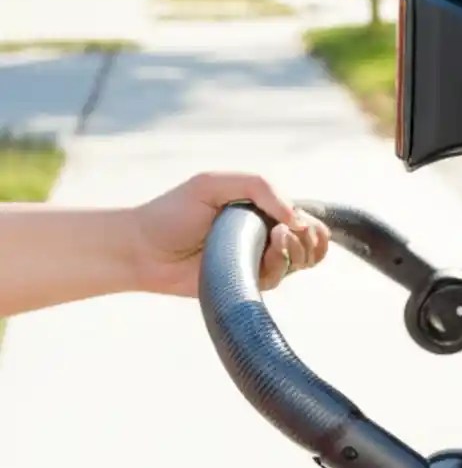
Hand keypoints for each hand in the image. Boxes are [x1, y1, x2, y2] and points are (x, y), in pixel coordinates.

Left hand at [130, 172, 331, 296]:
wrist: (142, 249)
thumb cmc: (172, 212)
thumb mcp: (213, 184)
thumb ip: (258, 187)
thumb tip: (296, 219)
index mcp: (260, 210)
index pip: (305, 218)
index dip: (311, 222)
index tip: (295, 219)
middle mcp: (264, 236)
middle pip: (314, 242)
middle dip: (313, 238)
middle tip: (288, 231)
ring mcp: (257, 261)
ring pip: (302, 261)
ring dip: (299, 250)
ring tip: (278, 238)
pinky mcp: (248, 283)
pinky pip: (279, 277)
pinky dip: (280, 265)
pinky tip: (265, 255)